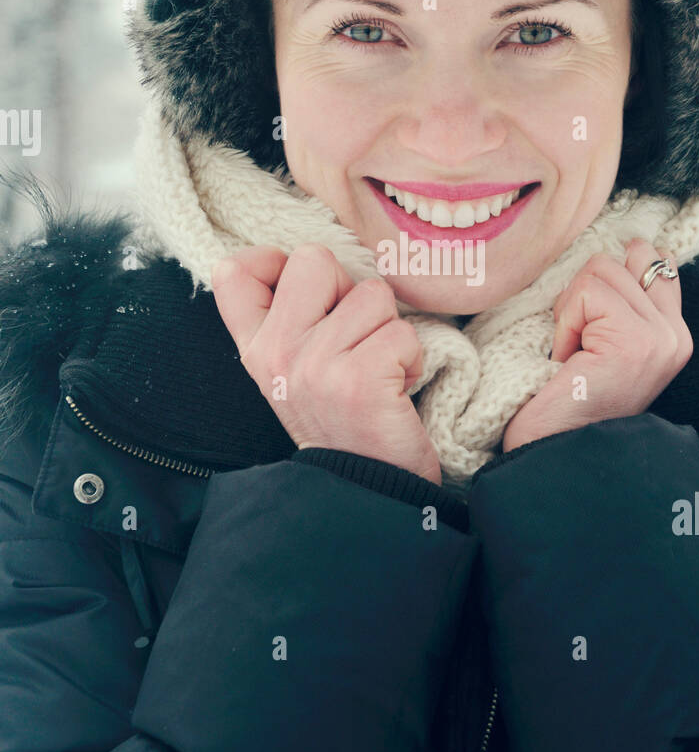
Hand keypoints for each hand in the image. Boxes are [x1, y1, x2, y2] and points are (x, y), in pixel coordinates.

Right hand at [212, 243, 442, 484]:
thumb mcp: (292, 373)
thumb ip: (285, 318)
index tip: (308, 293)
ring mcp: (314, 366)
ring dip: (388, 330)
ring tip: (376, 372)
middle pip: (314, 259)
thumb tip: (290, 258)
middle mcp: (276, 353)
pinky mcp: (359, 380)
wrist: (365, 493)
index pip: (232, 272)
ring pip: (372, 294)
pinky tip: (394, 391)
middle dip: (348, 290)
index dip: (272, 261)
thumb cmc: (340, 422)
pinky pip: (403, 333)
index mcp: (255, 349)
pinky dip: (412, 360)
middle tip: (354, 339)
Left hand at [502, 238, 692, 452]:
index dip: (612, 274)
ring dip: (571, 310)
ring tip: (574, 353)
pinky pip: (586, 293)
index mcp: (676, 333)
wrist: (557, 448)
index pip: (658, 259)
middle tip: (580, 340)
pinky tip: (568, 359)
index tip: (592, 317)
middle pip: (627, 255)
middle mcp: (677, 335)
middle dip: (588, 290)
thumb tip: (623, 248)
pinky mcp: (635, 341)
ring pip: (601, 269)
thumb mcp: (607, 342)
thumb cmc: (569, 396)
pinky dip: (564, 323)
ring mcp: (660, 338)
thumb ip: (624, 300)